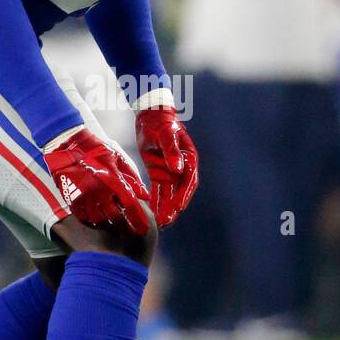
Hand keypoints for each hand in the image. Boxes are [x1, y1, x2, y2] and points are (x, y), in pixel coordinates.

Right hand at [43, 127, 149, 233]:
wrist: (69, 145)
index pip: (130, 205)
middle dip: (124, 226)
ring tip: (113, 225)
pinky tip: (97, 221)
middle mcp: (100, 191)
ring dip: (108, 224)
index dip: (138, 219)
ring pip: (99, 220)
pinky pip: (83, 217)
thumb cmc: (98, 150)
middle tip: (129, 231)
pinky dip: (92, 222)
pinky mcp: (72, 198)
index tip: (143, 229)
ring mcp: (85, 196)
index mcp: (114, 180)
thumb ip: (133, 179)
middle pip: (115, 217)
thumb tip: (144, 196)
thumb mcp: (119, 160)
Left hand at [135, 106, 197, 227]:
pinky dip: (155, 202)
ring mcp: (170, 173)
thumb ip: (172, 152)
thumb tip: (178, 169)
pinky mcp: (158, 174)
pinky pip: (157, 191)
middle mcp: (182, 169)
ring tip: (160, 223)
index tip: (177, 208)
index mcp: (189, 159)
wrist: (150, 116)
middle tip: (166, 221)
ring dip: (164, 208)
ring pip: (168, 195)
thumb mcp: (166, 135)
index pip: (188, 181)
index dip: (183, 195)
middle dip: (173, 207)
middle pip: (179, 192)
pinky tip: (151, 214)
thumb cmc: (161, 123)